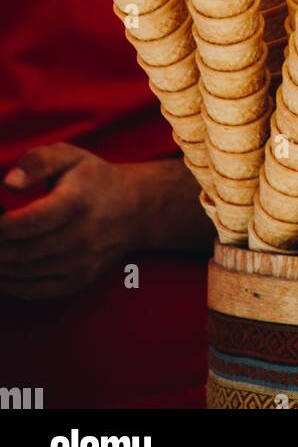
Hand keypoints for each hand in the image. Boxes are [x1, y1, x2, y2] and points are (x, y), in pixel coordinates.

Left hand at [0, 144, 140, 299]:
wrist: (135, 209)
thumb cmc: (93, 179)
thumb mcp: (69, 156)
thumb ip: (37, 162)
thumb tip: (9, 183)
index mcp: (76, 202)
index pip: (30, 221)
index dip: (2, 226)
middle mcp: (80, 236)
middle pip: (23, 251)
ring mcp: (80, 262)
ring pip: (25, 273)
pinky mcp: (78, 280)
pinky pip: (36, 291)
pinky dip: (12, 285)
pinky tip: (2, 272)